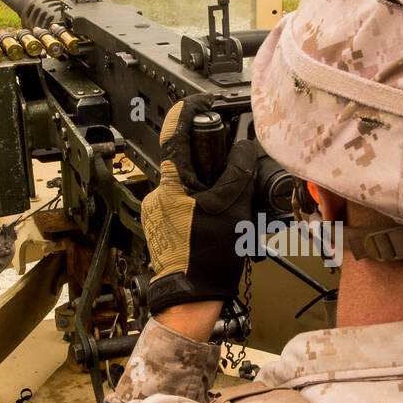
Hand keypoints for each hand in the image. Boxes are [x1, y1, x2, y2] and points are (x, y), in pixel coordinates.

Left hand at [142, 96, 256, 316]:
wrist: (191, 299)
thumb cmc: (207, 258)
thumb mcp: (232, 209)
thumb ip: (237, 173)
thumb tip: (243, 148)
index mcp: (171, 183)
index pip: (174, 132)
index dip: (190, 112)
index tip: (205, 103)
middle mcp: (159, 194)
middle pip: (186, 161)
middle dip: (211, 160)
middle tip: (234, 163)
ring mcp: (159, 212)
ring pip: (189, 184)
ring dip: (211, 186)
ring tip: (233, 203)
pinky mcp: (165, 227)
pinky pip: (187, 204)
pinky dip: (205, 204)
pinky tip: (222, 219)